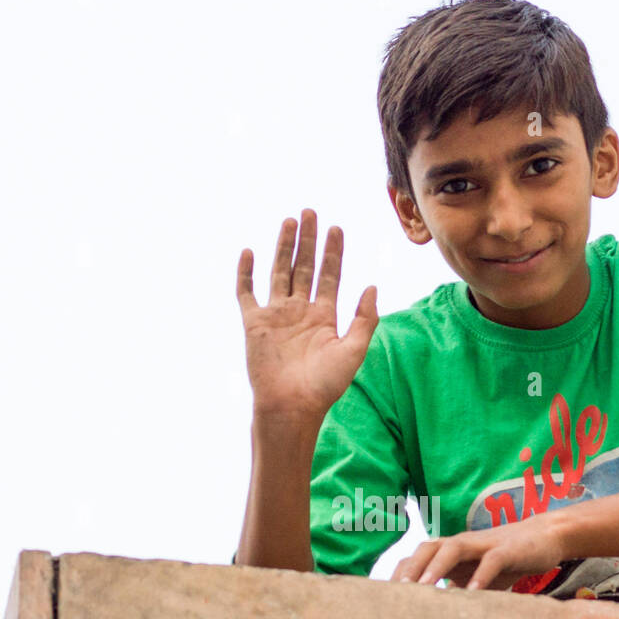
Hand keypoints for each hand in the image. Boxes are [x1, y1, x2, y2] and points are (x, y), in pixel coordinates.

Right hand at [236, 209, 378, 420]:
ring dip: (284, 247)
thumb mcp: (353, 350)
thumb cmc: (324, 385)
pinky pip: (247, 293)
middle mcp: (300, 313)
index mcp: (324, 318)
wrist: (292, 406)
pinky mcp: (254, 324)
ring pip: (280, 272)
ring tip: (290, 221)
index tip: (337, 228)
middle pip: (304, 267)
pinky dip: (246, 273)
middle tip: (311, 212)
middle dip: (309, 240)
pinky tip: (249, 251)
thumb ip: (364, 319)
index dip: (334, 252)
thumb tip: (373, 286)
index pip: (330, 276)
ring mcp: (276, 316)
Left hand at [390, 513, 568, 590]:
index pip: (414, 560)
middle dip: (408, 570)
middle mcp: (460, 544)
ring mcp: (483, 544)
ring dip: (435, 568)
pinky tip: (472, 593)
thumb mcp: (476, 582)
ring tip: (423, 589)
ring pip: (451, 548)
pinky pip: (491, 561)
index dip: (396, 576)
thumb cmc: (505, 563)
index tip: (379, 600)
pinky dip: (480, 576)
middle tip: (393, 595)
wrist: (545, 537)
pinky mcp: (508, 549)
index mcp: (448, 553)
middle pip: (425, 549)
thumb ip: (457, 598)